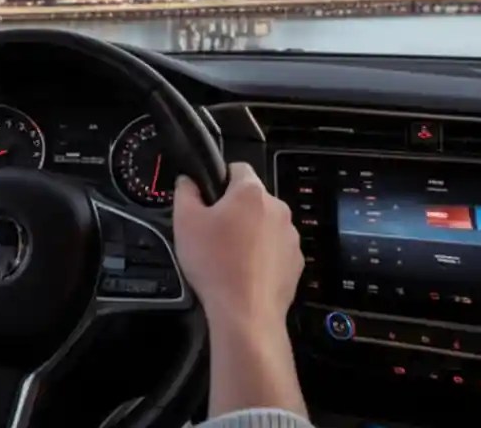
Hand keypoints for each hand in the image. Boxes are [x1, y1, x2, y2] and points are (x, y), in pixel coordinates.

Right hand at [173, 162, 302, 327]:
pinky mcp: (295, 261)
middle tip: (212, 232)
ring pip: (265, 225)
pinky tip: (245, 272)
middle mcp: (277, 208)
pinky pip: (275, 249)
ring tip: (228, 257)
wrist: (246, 313)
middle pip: (252, 199)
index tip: (207, 201)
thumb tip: (189, 181)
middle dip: (234, 211)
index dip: (219, 180)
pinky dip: (262, 256)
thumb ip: (184, 192)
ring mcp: (290, 236)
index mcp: (251, 192)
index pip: (238, 168)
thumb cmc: (215, 264)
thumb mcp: (185, 222)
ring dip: (250, 233)